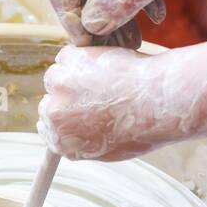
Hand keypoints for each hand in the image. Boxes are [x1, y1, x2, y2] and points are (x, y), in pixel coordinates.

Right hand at [38, 38, 206, 160]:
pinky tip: (106, 65)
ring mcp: (60, 86)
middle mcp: (55, 116)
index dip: (61, 119)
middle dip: (66, 98)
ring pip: (56, 77)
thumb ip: (84, 142)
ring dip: (74, 76)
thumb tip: (75, 134)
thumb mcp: (110, 150)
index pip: (47, 130)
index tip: (69, 111)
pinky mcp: (71, 60)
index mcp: (62, 142)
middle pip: (48, 104)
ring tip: (105, 80)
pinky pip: (68, 56)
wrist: (160, 102)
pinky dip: (83, 57)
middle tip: (93, 93)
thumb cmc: (142, 128)